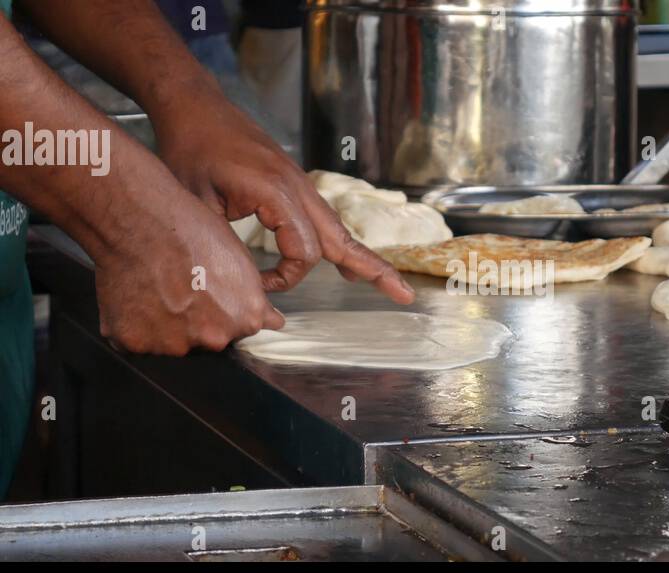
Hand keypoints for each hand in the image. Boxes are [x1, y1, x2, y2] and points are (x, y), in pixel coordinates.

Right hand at [94, 180, 284, 355]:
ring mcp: (174, 344)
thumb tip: (273, 322)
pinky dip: (138, 324)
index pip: (242, 328)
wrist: (139, 220)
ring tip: (159, 287)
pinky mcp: (135, 342)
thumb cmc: (189, 231)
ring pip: (173, 341)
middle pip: (209, 338)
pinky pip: (139, 340)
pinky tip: (140, 295)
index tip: (214, 294)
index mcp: (245, 318)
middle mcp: (214, 337)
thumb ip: (257, 301)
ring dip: (168, 324)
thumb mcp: (240, 259)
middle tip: (184, 286)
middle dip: (200, 320)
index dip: (227, 308)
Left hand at [154, 86, 414, 302]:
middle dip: (375, 270)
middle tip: (404, 296)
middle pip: (343, 241)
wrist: (196, 108)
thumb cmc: (191, 149)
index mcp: (277, 193)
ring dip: (364, 258)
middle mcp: (299, 189)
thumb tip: (234, 283)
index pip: (305, 253)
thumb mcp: (196, 203)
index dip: (285, 279)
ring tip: (389, 283)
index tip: (256, 284)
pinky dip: (341, 243)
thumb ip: (221, 244)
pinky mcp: (296, 185)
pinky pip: (326, 220)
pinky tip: (347, 260)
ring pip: (340, 230)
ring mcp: (301, 185)